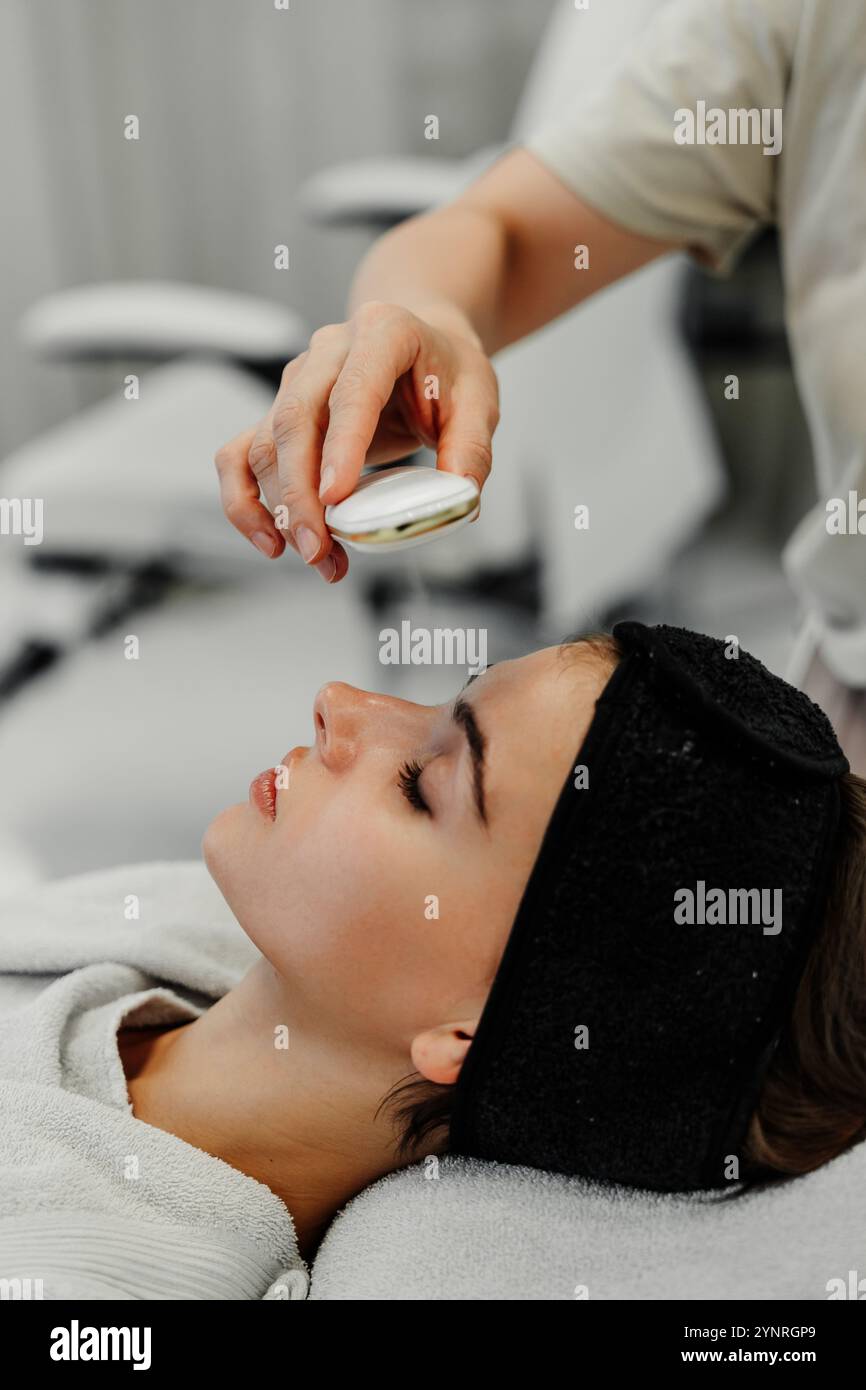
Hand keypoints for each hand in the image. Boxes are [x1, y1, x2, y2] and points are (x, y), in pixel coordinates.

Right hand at [214, 300, 498, 581]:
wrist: (424, 344)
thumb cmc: (447, 371)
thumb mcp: (479, 402)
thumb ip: (471, 450)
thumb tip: (459, 501)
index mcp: (383, 332)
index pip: (353, 390)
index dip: (341, 445)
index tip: (335, 498)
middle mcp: (328, 352)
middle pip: (294, 420)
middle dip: (298, 493)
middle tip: (317, 549)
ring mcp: (296, 381)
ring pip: (264, 444)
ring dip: (281, 509)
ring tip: (318, 557)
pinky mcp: (279, 413)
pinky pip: (240, 456)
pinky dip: (245, 501)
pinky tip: (269, 540)